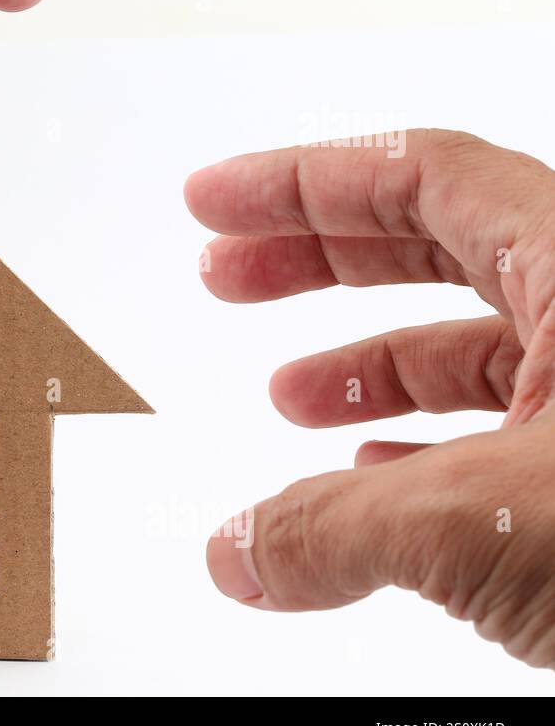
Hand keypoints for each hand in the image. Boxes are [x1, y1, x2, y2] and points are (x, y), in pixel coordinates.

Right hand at [186, 129, 554, 667]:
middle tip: (227, 270)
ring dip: (369, 365)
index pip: (418, 174)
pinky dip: (429, 449)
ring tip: (291, 395)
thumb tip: (240, 551)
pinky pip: (510, 432)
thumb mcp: (494, 522)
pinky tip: (380, 478)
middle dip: (316, 258)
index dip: (300, 182)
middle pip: (439, 240)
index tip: (215, 199)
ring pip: (477, 345)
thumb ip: (339, 530)